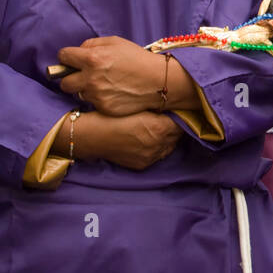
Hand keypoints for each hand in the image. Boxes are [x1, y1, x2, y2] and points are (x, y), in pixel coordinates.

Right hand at [55, 110, 181, 170]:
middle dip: (174, 127)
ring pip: (169, 147)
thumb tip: (168, 108)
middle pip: (177, 135)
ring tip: (158, 129)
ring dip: (167, 138)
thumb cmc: (110, 116)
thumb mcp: (136, 107)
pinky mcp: (142, 165)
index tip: (175, 110)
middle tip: (168, 118)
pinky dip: (156, 148)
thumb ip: (156, 109)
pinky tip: (148, 140)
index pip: (181, 122)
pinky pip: (157, 156)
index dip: (178, 115)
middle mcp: (158, 144)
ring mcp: (150, 157)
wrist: (91, 136)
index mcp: (159, 128)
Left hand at [57, 36, 198, 116]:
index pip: (63, 56)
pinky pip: (93, 103)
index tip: (72, 60)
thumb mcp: (116, 42)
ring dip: (86, 89)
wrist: (159, 81)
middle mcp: (90, 78)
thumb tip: (78, 51)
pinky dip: (100, 98)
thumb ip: (92, 44)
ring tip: (104, 84)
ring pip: (79, 94)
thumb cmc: (138, 58)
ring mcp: (97, 96)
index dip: (68, 57)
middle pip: (64, 82)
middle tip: (83, 76)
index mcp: (92, 58)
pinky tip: (113, 93)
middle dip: (71, 78)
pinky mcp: (104, 108)